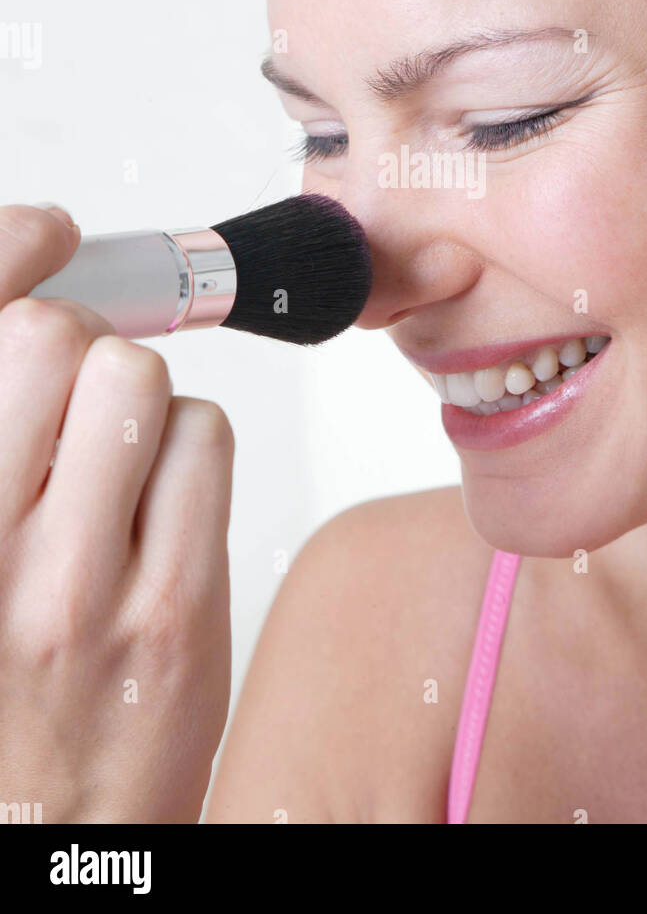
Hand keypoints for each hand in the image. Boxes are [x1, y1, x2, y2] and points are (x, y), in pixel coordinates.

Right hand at [0, 204, 233, 822]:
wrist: (42, 834)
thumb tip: (42, 315)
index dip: (13, 254)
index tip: (46, 237)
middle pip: (55, 340)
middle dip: (79, 348)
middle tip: (77, 395)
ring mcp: (77, 586)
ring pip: (140, 379)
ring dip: (139, 400)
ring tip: (117, 462)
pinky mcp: (173, 609)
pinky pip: (203, 438)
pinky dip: (190, 448)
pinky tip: (161, 504)